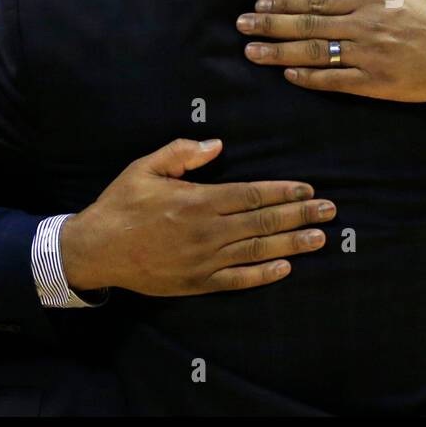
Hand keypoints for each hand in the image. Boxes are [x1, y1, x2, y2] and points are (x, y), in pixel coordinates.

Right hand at [60, 138, 335, 295]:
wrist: (95, 251)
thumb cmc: (121, 204)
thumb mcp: (145, 168)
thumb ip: (182, 153)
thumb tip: (217, 144)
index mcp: (197, 201)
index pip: (251, 195)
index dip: (283, 192)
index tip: (308, 189)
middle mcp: (206, 232)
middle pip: (263, 222)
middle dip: (300, 215)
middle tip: (329, 211)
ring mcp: (204, 260)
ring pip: (257, 251)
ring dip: (292, 244)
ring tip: (320, 237)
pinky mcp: (198, 282)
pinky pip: (238, 280)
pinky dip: (264, 274)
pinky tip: (286, 267)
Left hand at [237, 0, 425, 101]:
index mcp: (372, 0)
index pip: (317, 1)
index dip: (285, 4)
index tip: (260, 5)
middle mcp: (365, 26)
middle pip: (307, 26)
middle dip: (269, 26)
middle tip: (241, 26)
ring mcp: (369, 56)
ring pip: (314, 54)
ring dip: (279, 53)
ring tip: (251, 52)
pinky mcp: (377, 84)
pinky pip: (335, 81)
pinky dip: (309, 78)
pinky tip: (288, 75)